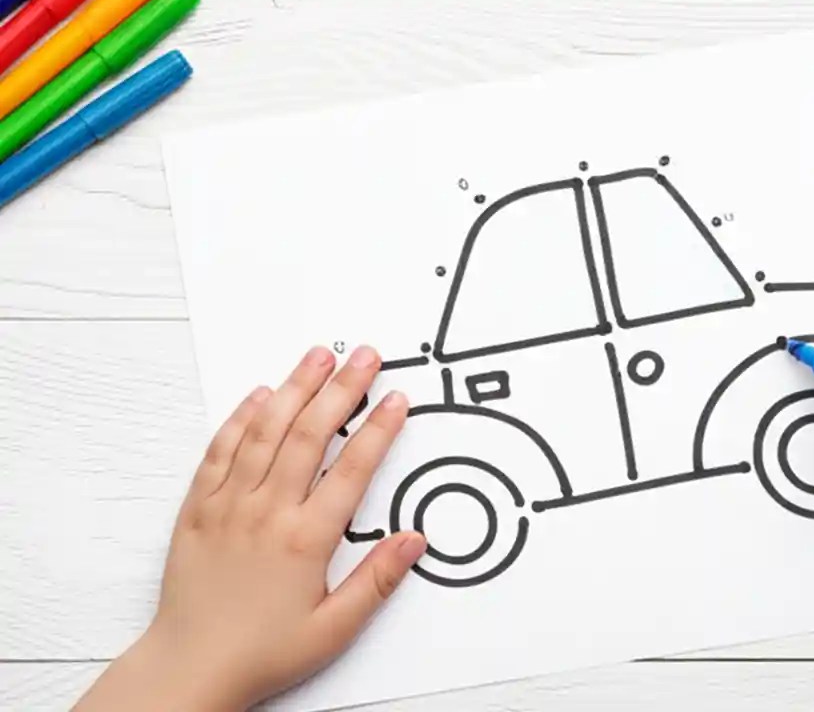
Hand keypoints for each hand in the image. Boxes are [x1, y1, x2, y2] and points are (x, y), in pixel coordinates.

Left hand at [76, 346, 425, 710]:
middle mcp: (266, 513)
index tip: (397, 399)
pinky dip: (240, 419)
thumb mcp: (333, 628)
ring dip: (295, 389)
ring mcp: (228, 505)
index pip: (352, 469)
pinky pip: (219, 451)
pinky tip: (259, 396)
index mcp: (305, 539)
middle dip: (343, 389)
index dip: (379, 429)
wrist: (190, 666)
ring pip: (265, 431)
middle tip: (365, 358)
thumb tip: (413, 542)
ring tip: (317, 357)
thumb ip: (376, 581)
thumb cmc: (261, 652)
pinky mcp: (198, 508)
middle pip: (311, 435)